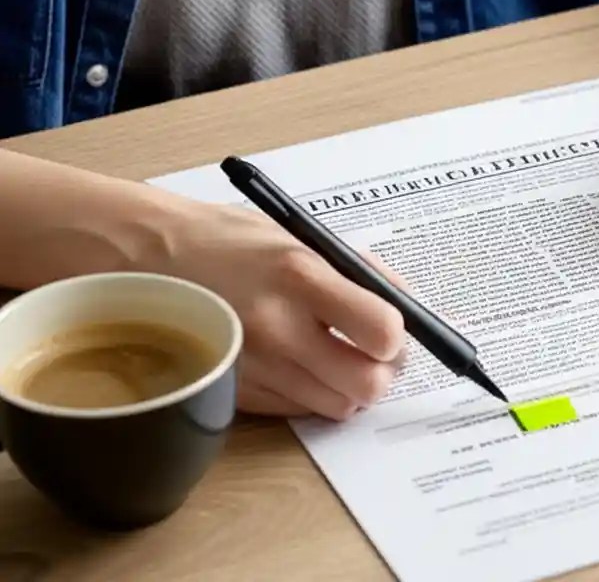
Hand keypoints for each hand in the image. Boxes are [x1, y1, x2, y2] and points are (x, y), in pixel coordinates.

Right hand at [148, 202, 407, 420]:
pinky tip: (301, 366)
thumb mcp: (298, 238)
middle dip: (382, 372)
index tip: (390, 331)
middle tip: (373, 354)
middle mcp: (278, 326)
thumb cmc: (227, 243)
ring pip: (337, 405)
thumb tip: (407, 305)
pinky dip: (313, 396)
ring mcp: (255, 365)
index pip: (381, 330)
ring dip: (349, 388)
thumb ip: (358, 272)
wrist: (142, 258)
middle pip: (367, 384)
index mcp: (300, 275)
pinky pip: (300, 411)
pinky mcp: (236, 392)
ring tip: (335, 357)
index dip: (397, 338)